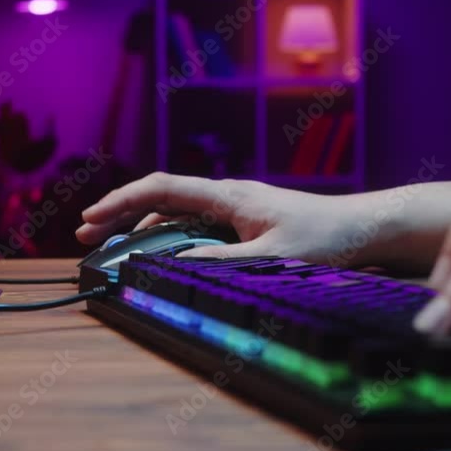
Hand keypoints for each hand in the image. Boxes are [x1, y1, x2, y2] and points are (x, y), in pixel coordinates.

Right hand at [77, 172, 388, 265]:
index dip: (121, 202)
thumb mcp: (272, 256)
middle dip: (121, 212)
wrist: (364, 226)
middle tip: (86, 234)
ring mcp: (235, 206)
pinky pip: (196, 222)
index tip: (91, 218)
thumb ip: (222, 261)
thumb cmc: (326, 238)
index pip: (162, 188)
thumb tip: (174, 261)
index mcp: (229, 196)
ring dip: (142, 225)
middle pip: (161, 196)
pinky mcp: (245, 219)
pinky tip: (157, 249)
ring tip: (111, 244)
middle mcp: (228, 195)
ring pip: (176, 210)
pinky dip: (169, 233)